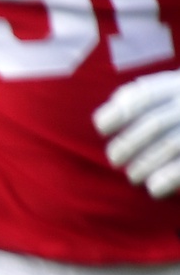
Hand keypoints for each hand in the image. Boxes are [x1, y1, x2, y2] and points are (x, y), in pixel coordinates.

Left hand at [95, 70, 179, 198]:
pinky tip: (153, 187)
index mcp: (177, 86)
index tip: (102, 127)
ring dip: (144, 164)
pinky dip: (168, 177)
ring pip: (170, 144)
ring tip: (133, 175)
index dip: (120, 112)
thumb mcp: (164, 91)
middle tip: (115, 159)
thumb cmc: (177, 108)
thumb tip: (107, 113)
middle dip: (128, 144)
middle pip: (155, 124)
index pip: (145, 96)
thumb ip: (136, 96)